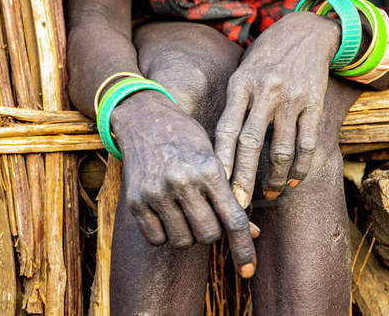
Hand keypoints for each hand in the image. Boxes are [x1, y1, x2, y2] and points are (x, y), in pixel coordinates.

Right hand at [111, 91, 257, 276]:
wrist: (143, 117)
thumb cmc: (186, 137)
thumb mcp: (213, 158)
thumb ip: (231, 194)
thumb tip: (253, 233)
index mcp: (208, 169)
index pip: (234, 219)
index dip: (244, 249)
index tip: (249, 272)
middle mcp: (182, 181)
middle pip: (208, 235)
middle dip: (211, 232)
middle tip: (204, 213)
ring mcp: (156, 192)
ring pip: (183, 241)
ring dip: (187, 233)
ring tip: (184, 209)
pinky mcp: (135, 201)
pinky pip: (157, 239)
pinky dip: (164, 234)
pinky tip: (165, 212)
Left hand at [214, 11, 339, 204]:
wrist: (306, 32)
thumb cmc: (266, 57)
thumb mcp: (243, 72)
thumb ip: (233, 105)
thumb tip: (216, 150)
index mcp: (241, 84)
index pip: (226, 128)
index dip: (220, 160)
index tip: (214, 185)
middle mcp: (265, 91)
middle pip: (250, 143)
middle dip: (243, 179)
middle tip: (238, 205)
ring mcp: (291, 98)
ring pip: (280, 149)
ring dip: (273, 178)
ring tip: (267, 194)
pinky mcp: (313, 104)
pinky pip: (306, 144)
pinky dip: (299, 167)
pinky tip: (292, 181)